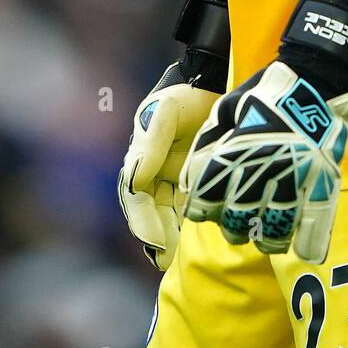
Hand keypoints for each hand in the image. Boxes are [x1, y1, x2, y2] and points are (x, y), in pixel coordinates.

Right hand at [118, 62, 219, 270]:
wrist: (211, 85)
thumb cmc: (185, 96)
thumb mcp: (165, 112)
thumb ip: (151, 143)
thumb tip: (136, 179)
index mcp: (141, 160)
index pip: (136, 198)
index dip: (143, 222)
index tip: (154, 243)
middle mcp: (154, 174)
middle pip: (150, 215)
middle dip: (158, 239)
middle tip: (168, 262)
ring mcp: (174, 179)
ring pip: (169, 218)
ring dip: (173, 239)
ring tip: (182, 262)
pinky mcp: (196, 182)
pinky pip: (191, 211)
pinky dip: (192, 228)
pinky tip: (201, 245)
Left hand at [180, 60, 347, 263]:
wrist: (313, 76)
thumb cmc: (263, 95)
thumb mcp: (225, 112)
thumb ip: (206, 147)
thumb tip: (189, 183)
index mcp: (233, 152)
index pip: (206, 199)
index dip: (202, 209)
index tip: (205, 210)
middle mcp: (261, 170)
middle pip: (236, 221)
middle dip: (231, 225)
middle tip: (235, 221)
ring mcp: (295, 179)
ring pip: (272, 231)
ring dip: (265, 239)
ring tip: (263, 234)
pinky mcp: (323, 183)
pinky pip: (314, 228)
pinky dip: (307, 245)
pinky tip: (300, 246)